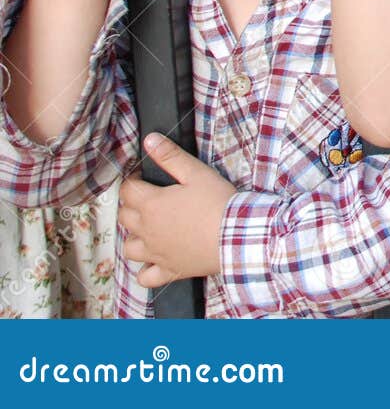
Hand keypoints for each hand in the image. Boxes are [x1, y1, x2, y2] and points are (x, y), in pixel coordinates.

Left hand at [119, 133, 233, 286]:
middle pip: (124, 217)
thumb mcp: (197, 173)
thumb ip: (171, 156)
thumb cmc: (219, 203)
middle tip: (150, 199)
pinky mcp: (169, 270)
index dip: (133, 180)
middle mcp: (147, 230)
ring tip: (150, 229)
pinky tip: (155, 261)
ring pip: (129, 247)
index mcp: (151, 204)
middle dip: (132, 205)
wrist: (237, 236)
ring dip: (134, 237)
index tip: (145, 178)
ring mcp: (156, 253)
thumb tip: (149, 141)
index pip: (127, 189)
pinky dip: (146, 270)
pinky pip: (145, 277)